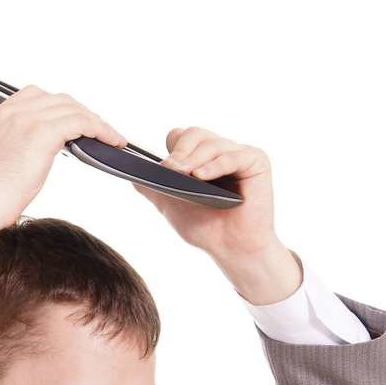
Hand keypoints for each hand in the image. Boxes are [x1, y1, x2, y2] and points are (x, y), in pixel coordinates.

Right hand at [0, 85, 128, 268]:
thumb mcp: (0, 160)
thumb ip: (16, 145)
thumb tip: (37, 151)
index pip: (36, 97)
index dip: (60, 108)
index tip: (74, 123)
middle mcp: (11, 112)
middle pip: (57, 100)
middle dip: (80, 113)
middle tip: (97, 130)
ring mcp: (26, 120)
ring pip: (72, 108)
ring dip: (95, 121)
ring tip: (108, 136)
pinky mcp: (42, 133)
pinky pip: (81, 122)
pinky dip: (100, 129)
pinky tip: (111, 140)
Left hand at [133, 127, 280, 259]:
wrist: (233, 250)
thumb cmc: (206, 228)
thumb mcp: (171, 206)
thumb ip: (152, 188)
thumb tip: (129, 173)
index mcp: (200, 157)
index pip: (181, 137)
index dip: (172, 148)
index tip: (162, 166)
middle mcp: (219, 151)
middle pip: (195, 134)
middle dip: (180, 151)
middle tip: (169, 168)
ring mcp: (238, 154)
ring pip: (212, 144)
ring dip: (195, 159)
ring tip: (184, 175)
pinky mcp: (256, 161)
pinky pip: (233, 156)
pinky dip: (216, 165)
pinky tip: (202, 176)